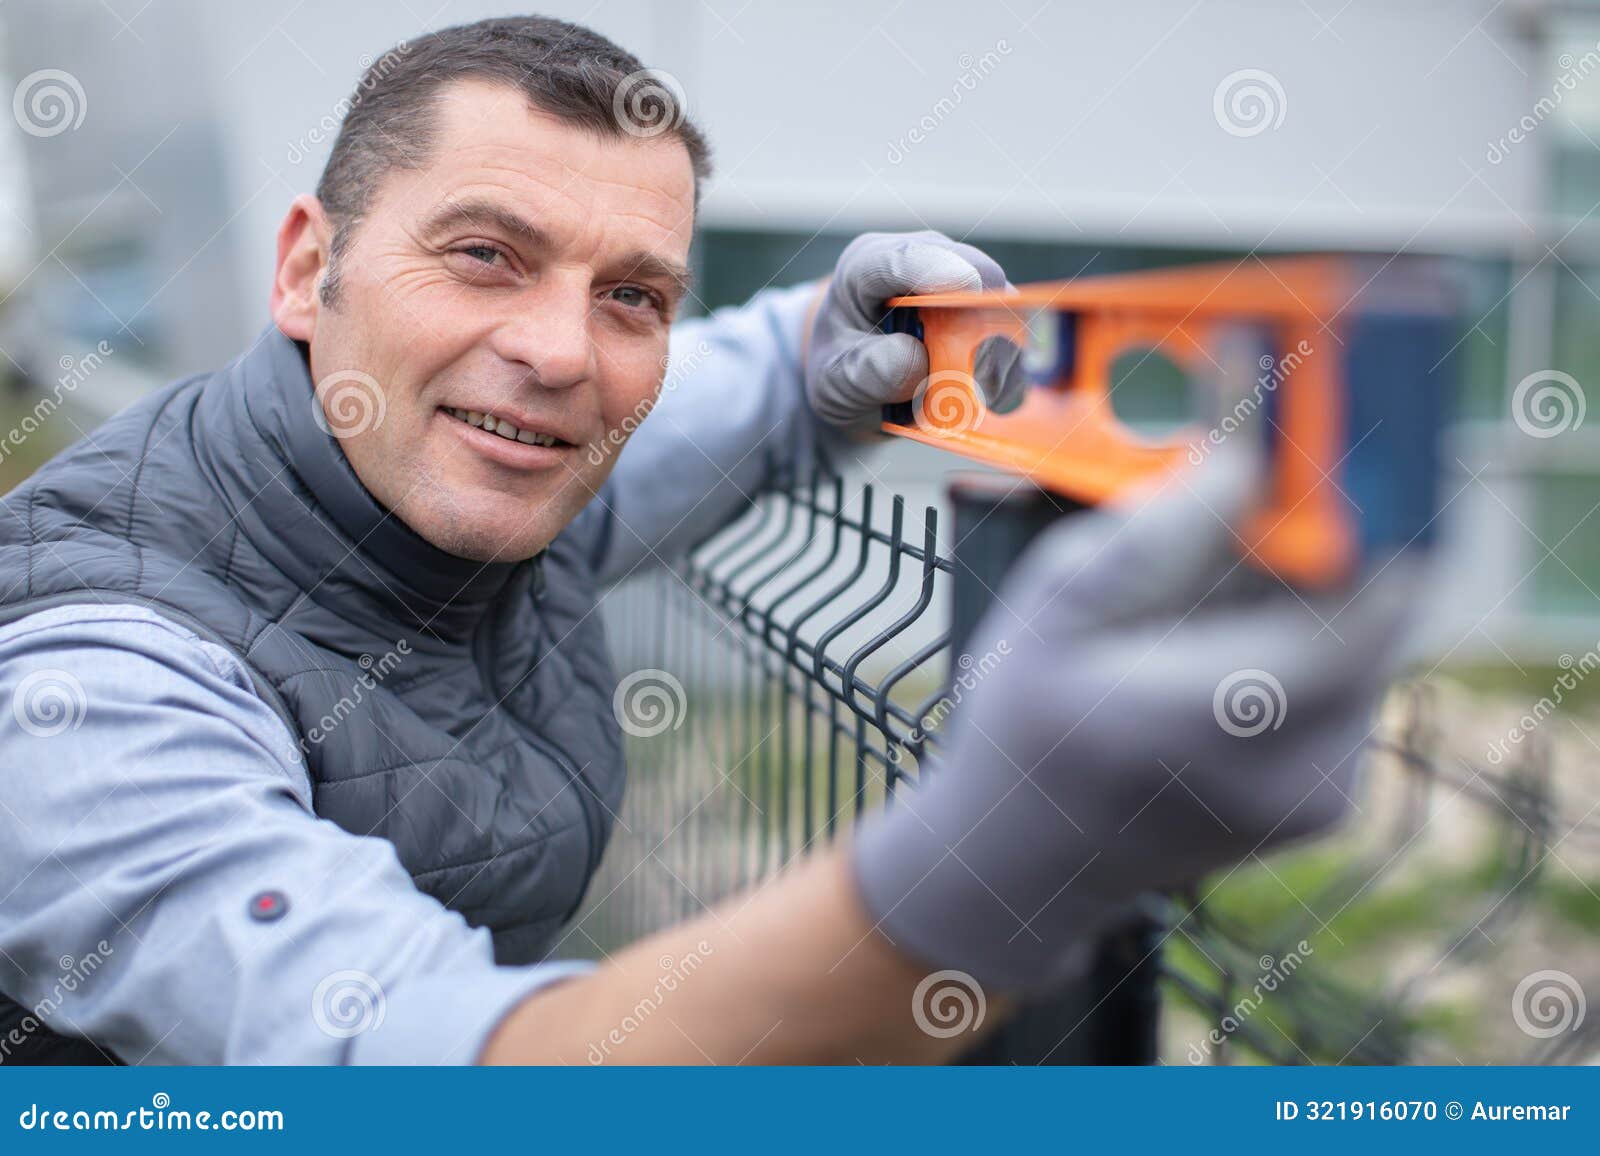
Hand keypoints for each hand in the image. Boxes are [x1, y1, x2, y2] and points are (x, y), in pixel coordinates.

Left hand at [805, 231, 1028, 439]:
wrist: (855, 376)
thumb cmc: (840, 367)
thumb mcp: (834, 379)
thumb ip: (868, 371)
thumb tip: (918, 363)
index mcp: (869, 266)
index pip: (903, 258)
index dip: (937, 268)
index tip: (966, 285)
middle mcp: (923, 261)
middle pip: (974, 273)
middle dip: (985, 320)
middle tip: (983, 372)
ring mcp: (961, 283)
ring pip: (1002, 303)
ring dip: (1001, 350)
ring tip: (986, 396)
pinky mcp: (986, 311)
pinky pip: (1013, 333)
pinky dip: (1010, 367)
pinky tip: (996, 398)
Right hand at [851, 451, 1420, 990]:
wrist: (1025, 863)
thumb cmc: (1025, 725)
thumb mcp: (1055, 608)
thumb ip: (1160, 534)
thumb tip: (1252, 462)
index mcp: (1221, 717)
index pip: (1370, 602)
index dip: (1366, 512)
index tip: (1321, 453)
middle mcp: (1298, 769)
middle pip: (1377, 611)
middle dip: (1327, 546)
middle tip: (1249, 512)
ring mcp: (1325, 794)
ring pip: (1367, 641)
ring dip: (1311, 596)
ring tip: (1206, 608)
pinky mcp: (1333, 801)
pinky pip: (1352, 684)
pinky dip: (1304, 645)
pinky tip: (1216, 657)